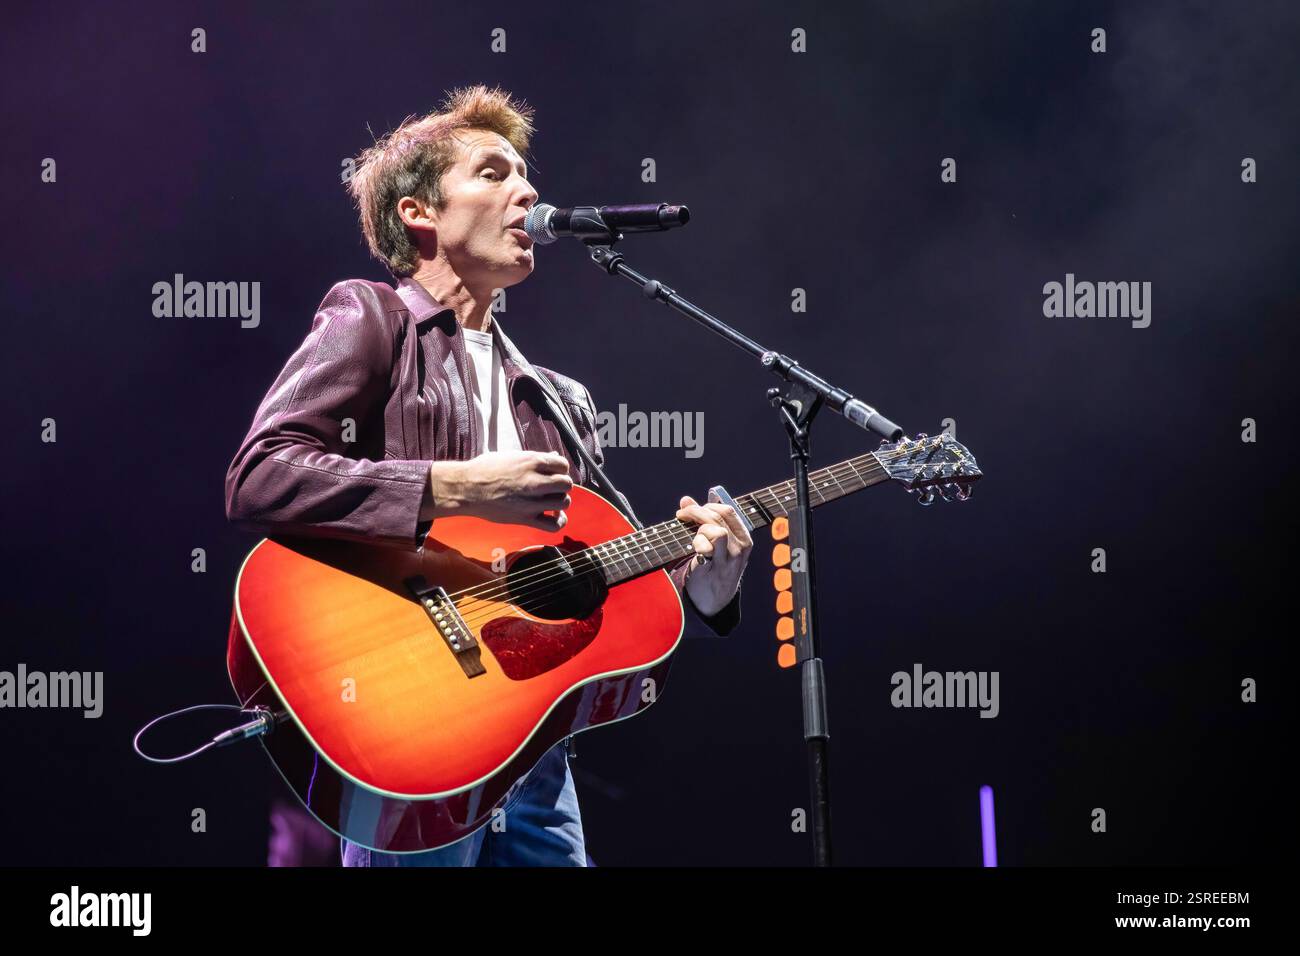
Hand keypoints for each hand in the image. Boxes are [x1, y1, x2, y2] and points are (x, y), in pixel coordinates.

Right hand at [427, 451, 572, 530]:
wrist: (466, 488)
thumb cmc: (485, 469)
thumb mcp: (511, 456)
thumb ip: (535, 457)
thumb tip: (554, 457)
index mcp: (531, 461)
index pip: (563, 465)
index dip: (560, 470)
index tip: (553, 474)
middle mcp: (534, 480)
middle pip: (566, 483)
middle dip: (562, 485)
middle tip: (552, 488)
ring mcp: (531, 501)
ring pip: (563, 502)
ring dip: (560, 502)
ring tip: (551, 501)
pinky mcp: (525, 518)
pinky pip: (553, 525)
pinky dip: (559, 522)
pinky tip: (555, 516)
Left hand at [676, 495, 753, 615]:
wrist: (713, 600)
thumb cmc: (712, 567)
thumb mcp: (713, 543)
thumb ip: (700, 519)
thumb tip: (685, 500)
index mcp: (743, 537)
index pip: (727, 510)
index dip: (706, 505)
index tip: (690, 509)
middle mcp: (741, 547)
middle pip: (718, 517)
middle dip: (696, 512)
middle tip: (682, 516)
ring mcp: (730, 558)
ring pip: (715, 530)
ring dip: (699, 530)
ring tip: (693, 538)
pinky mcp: (717, 568)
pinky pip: (707, 547)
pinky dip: (697, 544)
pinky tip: (694, 551)